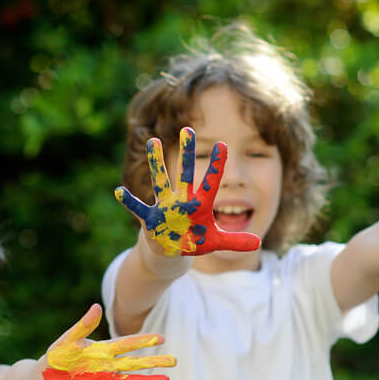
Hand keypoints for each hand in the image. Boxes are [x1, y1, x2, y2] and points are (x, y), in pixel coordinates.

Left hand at [42, 304, 175, 379]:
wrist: (44, 379)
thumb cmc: (56, 356)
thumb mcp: (68, 340)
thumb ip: (83, 326)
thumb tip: (97, 307)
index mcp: (102, 350)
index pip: (127, 344)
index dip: (144, 341)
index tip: (161, 338)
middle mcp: (108, 366)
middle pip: (135, 363)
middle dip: (154, 361)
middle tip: (174, 360)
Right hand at [114, 126, 260, 256]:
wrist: (171, 250)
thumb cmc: (194, 241)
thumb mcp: (215, 242)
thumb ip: (235, 241)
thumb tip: (258, 244)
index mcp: (199, 204)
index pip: (210, 182)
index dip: (216, 165)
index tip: (223, 145)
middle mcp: (181, 200)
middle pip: (185, 173)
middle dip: (186, 153)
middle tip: (188, 129)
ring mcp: (164, 207)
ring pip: (160, 180)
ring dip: (156, 163)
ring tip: (153, 141)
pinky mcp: (150, 218)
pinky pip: (138, 208)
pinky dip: (129, 202)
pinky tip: (119, 192)